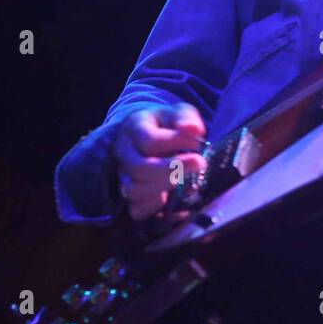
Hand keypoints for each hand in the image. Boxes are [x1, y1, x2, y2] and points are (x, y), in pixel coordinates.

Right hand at [111, 103, 207, 221]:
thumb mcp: (178, 113)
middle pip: (139, 168)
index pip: (149, 140)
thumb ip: (186, 118)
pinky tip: (174, 199)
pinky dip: (156, 209)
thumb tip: (193, 130)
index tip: (198, 142)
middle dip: (172, 169)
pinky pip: (136, 210)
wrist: (152, 134)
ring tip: (188, 181)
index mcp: (134, 128)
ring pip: (134, 190)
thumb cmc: (167, 124)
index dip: (176, 143)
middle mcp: (123, 153)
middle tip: (199, 163)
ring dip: (164, 187)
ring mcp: (123, 175)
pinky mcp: (131, 195)